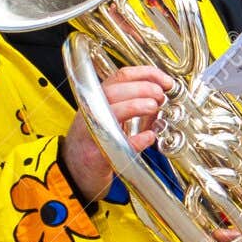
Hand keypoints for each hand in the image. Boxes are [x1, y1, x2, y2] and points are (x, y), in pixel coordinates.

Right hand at [61, 64, 173, 202]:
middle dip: (143, 88)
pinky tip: (149, 137)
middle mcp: (93, 110)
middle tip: (161, 96)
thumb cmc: (97, 138)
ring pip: (112, 111)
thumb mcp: (113, 114)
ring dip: (137, 105)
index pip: (122, 75)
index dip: (147, 74)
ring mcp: (92, 131)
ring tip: (154, 107)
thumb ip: (135, 104)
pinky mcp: (96, 154)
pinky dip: (136, 140)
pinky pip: (117, 144)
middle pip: (115, 90)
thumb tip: (162, 95)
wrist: (75, 167)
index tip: (166, 81)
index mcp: (99, 97)